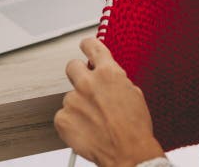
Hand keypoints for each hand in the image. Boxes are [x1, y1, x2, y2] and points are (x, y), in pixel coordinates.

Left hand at [55, 38, 164, 166]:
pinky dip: (72, 121)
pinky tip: (86, 129)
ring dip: (79, 104)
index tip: (85, 46)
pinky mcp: (63, 119)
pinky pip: (63, 115)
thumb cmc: (135, 128)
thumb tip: (107, 75)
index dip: (88, 45)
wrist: (128, 154)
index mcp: (108, 73)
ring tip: (94, 120)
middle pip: (72, 66)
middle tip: (87, 86)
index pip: (91, 46)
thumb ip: (116, 80)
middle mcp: (87, 83)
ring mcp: (73, 101)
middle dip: (78, 73)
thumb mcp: (134, 94)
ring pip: (70, 96)